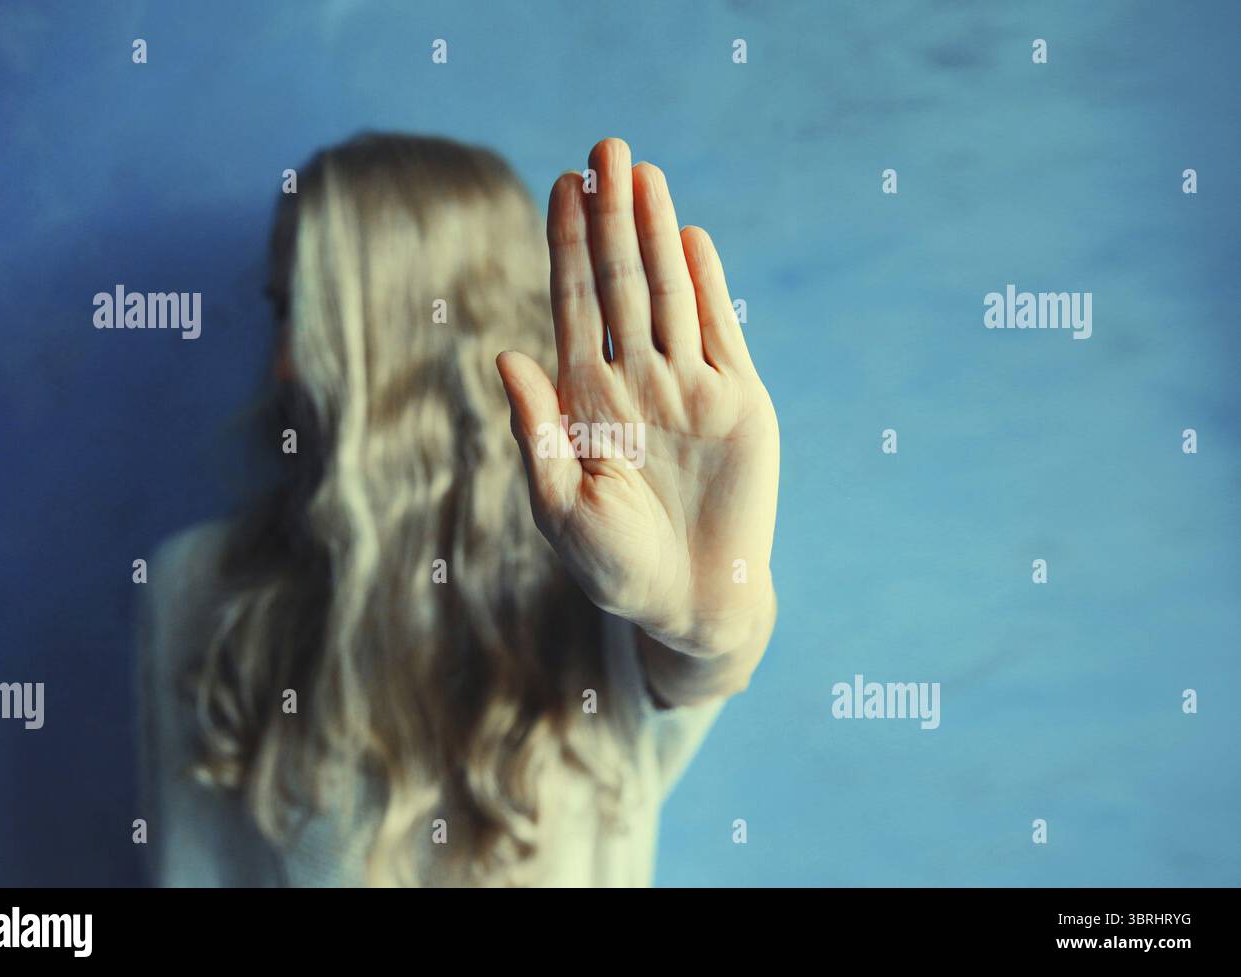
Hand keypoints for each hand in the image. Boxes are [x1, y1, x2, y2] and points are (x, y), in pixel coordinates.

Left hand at [497, 138, 778, 659]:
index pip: (573, 304)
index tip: (560, 184)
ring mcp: (688, 386)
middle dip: (610, 217)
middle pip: (620, 282)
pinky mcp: (739, 401)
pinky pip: (720, 331)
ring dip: (656, 233)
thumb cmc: (614, 566)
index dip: (565, 245)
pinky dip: (707, 284)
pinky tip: (689, 238)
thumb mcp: (560, 505)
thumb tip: (505, 355)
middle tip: (606, 148)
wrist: (690, 599)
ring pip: (669, 293)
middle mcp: (635, 380)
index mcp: (586, 399)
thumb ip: (538, 431)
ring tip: (644, 173)